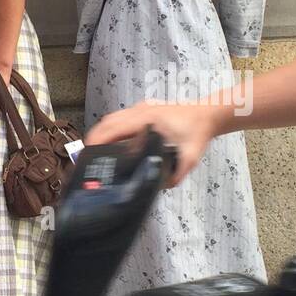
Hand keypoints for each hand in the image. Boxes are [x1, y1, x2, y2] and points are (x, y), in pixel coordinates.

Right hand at [85, 101, 219, 187]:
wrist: (208, 114)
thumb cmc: (198, 133)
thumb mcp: (190, 158)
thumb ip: (177, 174)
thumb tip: (160, 187)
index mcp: (148, 119)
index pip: (115, 127)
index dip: (98, 140)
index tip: (88, 155)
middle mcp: (141, 111)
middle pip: (107, 122)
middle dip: (93, 138)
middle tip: (87, 160)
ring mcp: (141, 108)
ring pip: (111, 118)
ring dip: (100, 133)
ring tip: (94, 154)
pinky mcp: (143, 110)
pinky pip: (119, 117)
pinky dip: (110, 129)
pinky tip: (110, 144)